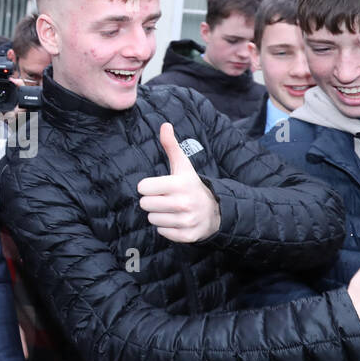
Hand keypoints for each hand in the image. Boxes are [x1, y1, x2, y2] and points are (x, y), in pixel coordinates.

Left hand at [137, 122, 220, 242]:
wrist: (215, 210)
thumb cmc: (191, 185)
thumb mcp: (182, 165)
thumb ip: (171, 146)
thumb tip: (165, 125)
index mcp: (180, 184)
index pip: (143, 188)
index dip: (148, 187)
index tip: (158, 187)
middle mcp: (184, 203)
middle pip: (145, 205)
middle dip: (151, 201)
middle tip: (164, 198)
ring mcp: (187, 220)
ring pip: (152, 220)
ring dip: (158, 215)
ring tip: (170, 209)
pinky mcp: (188, 235)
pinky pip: (162, 233)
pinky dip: (166, 228)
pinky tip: (176, 220)